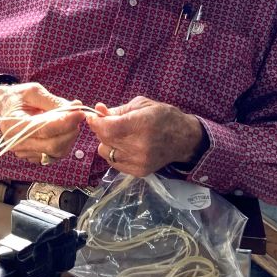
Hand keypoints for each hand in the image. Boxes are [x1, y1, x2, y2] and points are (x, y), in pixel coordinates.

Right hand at [0, 82, 82, 165]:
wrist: (6, 108)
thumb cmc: (19, 98)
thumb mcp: (33, 91)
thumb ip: (53, 101)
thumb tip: (76, 107)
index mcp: (13, 124)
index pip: (44, 129)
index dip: (65, 122)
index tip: (80, 112)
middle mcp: (16, 142)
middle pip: (52, 145)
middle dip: (70, 131)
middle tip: (78, 116)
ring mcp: (24, 152)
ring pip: (56, 152)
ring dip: (69, 137)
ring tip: (70, 121)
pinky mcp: (32, 157)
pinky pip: (55, 155)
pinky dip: (64, 143)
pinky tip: (63, 130)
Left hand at [83, 96, 205, 176]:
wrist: (184, 139)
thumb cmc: (163, 117)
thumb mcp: (142, 105)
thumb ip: (118, 110)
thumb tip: (98, 110)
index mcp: (142, 125)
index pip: (107, 128)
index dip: (95, 122)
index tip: (92, 117)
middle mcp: (140, 146)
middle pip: (105, 140)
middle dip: (101, 130)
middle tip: (109, 123)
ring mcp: (139, 161)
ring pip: (106, 152)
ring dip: (107, 143)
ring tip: (120, 136)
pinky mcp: (139, 171)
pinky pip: (114, 163)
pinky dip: (115, 153)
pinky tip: (125, 146)